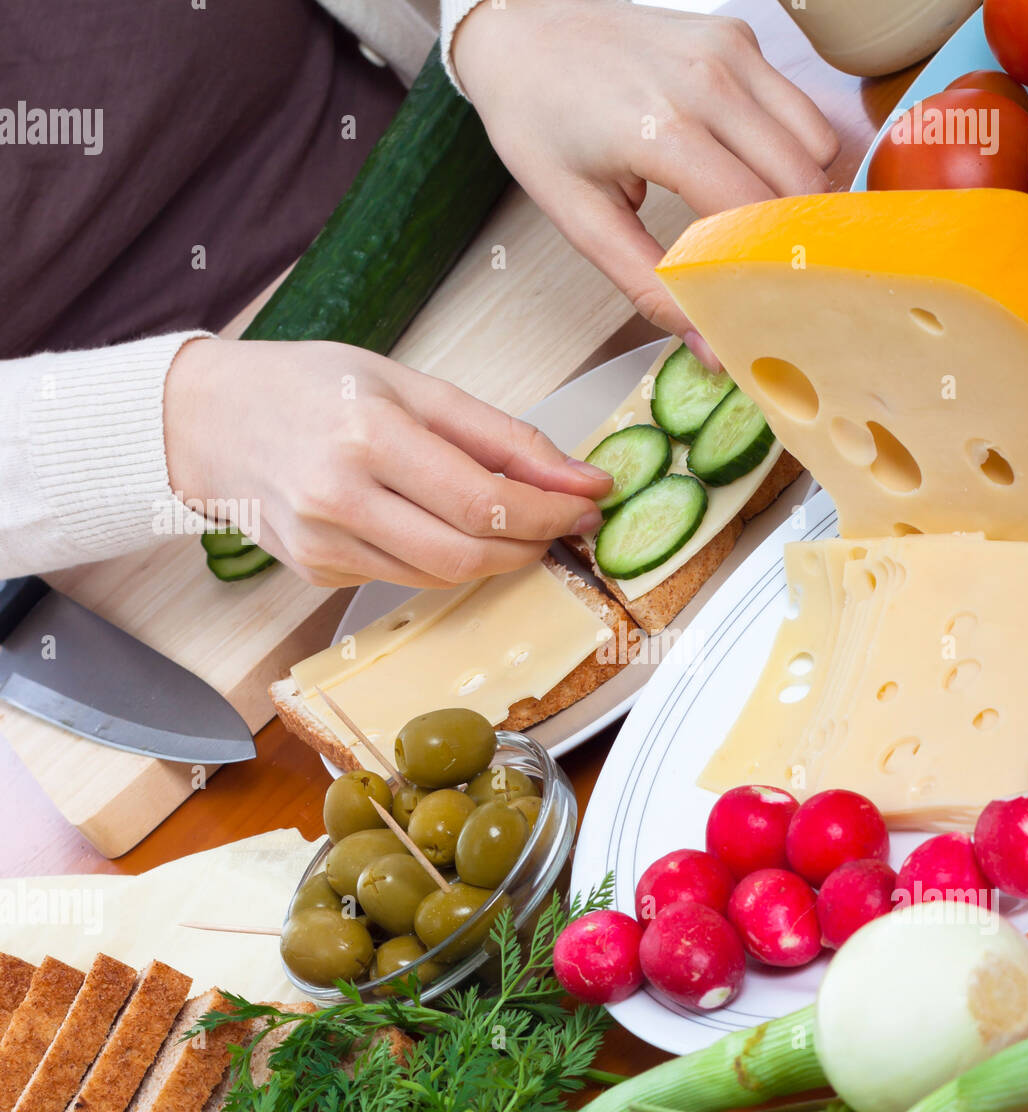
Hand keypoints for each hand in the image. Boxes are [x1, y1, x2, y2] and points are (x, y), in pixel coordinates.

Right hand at [163, 338, 608, 586]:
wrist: (208, 422)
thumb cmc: (310, 389)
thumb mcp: (410, 386)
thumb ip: (499, 436)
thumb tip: (577, 478)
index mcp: (367, 438)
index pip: (482, 500)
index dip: (549, 513)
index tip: (587, 502)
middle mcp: (340, 500)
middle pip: (468, 554)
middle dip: (532, 544)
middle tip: (565, 522)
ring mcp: (325, 546)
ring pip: (443, 576)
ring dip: (498, 557)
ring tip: (520, 524)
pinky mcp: (319, 574)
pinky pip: (408, 579)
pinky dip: (449, 560)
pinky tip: (456, 531)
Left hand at [453, 0, 838, 354]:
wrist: (521, 33)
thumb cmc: (540, 123)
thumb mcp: (580, 219)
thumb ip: (647, 285)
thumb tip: (710, 345)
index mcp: (662, 129)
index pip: (752, 217)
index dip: (765, 272)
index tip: (765, 309)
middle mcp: (707, 80)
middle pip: (797, 184)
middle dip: (792, 241)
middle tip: (773, 280)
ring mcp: (729, 50)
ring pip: (816, 145)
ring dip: (801, 197)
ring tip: (764, 232)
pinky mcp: (738, 37)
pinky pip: (799, 109)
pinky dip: (793, 151)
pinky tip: (753, 174)